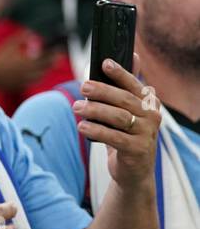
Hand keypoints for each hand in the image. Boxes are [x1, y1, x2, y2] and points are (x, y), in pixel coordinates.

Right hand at [0, 33, 56, 92]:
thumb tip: (33, 31)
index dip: (54, 53)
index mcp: (26, 61)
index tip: (58, 48)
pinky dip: (37, 77)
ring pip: (41, 75)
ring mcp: (25, 80)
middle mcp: (27, 72)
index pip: (46, 57)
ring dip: (45, 70)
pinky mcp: (22, 87)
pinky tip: (37, 72)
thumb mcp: (9, 45)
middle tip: (57, 57)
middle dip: (53, 61)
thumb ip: (22, 37)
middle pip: (46, 67)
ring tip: (47, 64)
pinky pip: (33, 82)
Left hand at [73, 55, 159, 189]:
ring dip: (95, 110)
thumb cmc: (125, 135)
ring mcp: (146, 134)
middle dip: (102, 91)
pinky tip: (82, 126)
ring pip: (119, 117)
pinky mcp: (137, 150)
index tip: (105, 63)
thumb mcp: (125, 112)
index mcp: (149, 103)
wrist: (133, 170)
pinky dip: (97, 130)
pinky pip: (115, 137)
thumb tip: (126, 58)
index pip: (134, 85)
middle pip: (124, 100)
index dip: (120, 73)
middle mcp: (152, 117)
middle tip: (83, 86)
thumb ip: (124, 88)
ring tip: (76, 107)